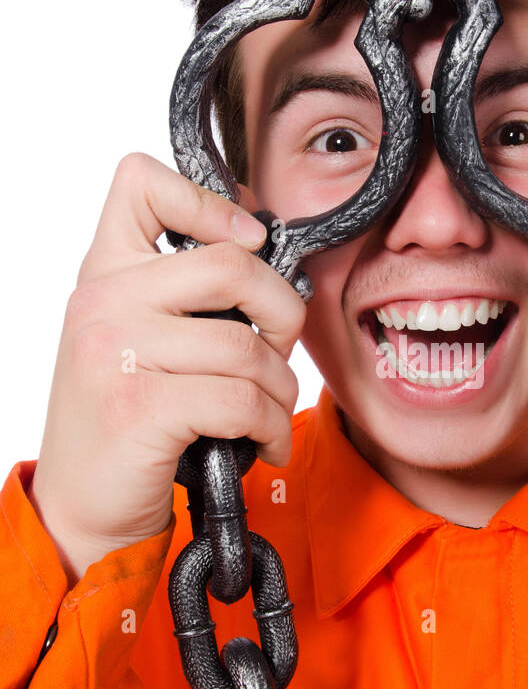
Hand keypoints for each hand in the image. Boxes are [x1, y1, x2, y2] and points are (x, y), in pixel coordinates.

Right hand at [29, 154, 304, 584]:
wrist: (83, 505)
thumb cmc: (126, 421)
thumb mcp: (137, 338)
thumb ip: (182, 294)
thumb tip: (266, 255)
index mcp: (104, 271)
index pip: (142, 182)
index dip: (210, 200)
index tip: (249, 243)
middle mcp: (103, 301)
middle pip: (232, 263)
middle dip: (284, 313)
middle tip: (279, 351)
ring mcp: (117, 351)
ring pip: (248, 347)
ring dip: (281, 391)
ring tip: (270, 416)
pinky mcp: (141, 407)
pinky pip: (242, 401)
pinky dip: (270, 429)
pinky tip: (263, 445)